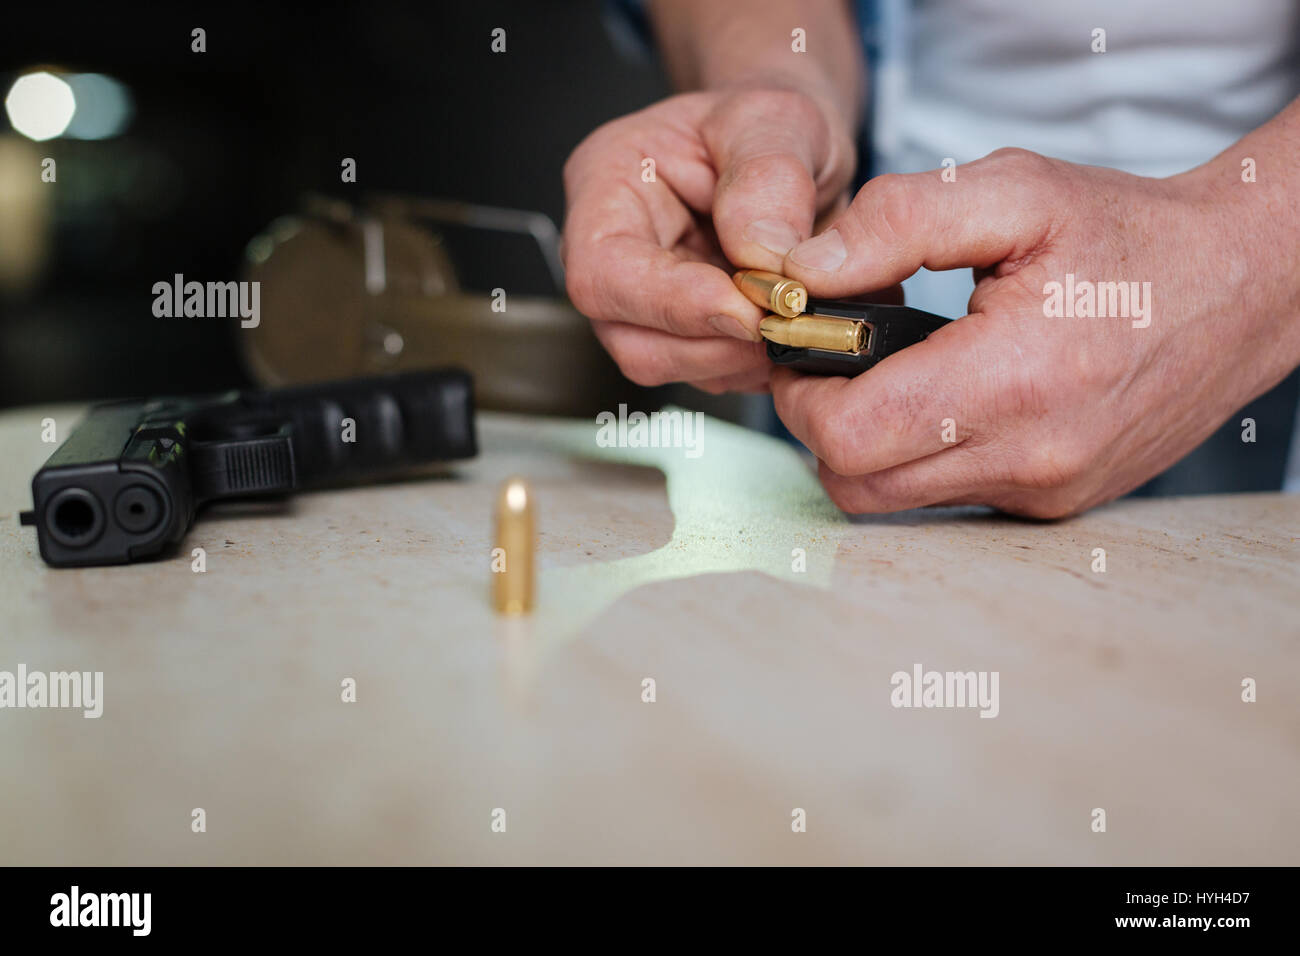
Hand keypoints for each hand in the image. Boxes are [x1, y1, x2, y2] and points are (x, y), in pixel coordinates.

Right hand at [562, 87, 855, 392]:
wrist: (795, 150)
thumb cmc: (770, 125)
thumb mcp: (780, 120)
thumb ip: (769, 178)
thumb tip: (763, 256)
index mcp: (607, 184)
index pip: (603, 272)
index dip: (671, 303)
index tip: (746, 309)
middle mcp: (611, 252)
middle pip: (627, 336)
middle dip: (711, 342)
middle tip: (783, 321)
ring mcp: (641, 301)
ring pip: (665, 363)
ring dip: (735, 357)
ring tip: (792, 320)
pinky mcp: (680, 333)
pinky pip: (705, 372)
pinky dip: (750, 363)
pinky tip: (786, 327)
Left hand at [771, 148, 1299, 516]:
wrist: (1240, 287)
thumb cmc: (1129, 236)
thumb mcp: (1016, 192)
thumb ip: (899, 221)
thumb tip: (808, 269)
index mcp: (1011, 382)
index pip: (849, 436)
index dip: (803, 391)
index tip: (810, 341)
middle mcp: (1027, 459)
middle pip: (854, 485)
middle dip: (821, 423)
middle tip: (835, 357)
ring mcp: (1040, 492)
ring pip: (894, 502)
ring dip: (867, 445)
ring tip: (889, 370)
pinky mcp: (1051, 504)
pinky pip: (945, 499)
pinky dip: (920, 457)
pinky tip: (940, 397)